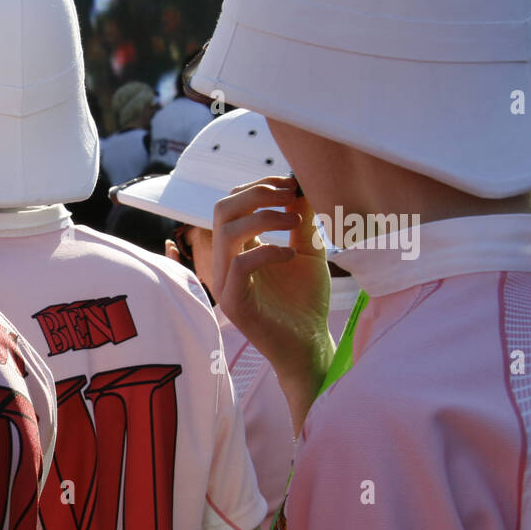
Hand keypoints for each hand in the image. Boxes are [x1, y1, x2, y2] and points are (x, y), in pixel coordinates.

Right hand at [212, 176, 335, 433]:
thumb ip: (301, 223)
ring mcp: (225, 283)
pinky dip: (269, 251)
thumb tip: (302, 185)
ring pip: (227, 232)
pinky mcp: (234, 303)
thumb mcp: (307, 253)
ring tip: (296, 223)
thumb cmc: (306, 302)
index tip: (291, 184)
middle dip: (257, 193)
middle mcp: (225, 262)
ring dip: (265, 218)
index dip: (259, 186)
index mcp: (238, 249)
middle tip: (290, 195)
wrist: (308, 345)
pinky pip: (240, 265)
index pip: (233, 203)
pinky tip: (291, 256)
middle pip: (222, 209)